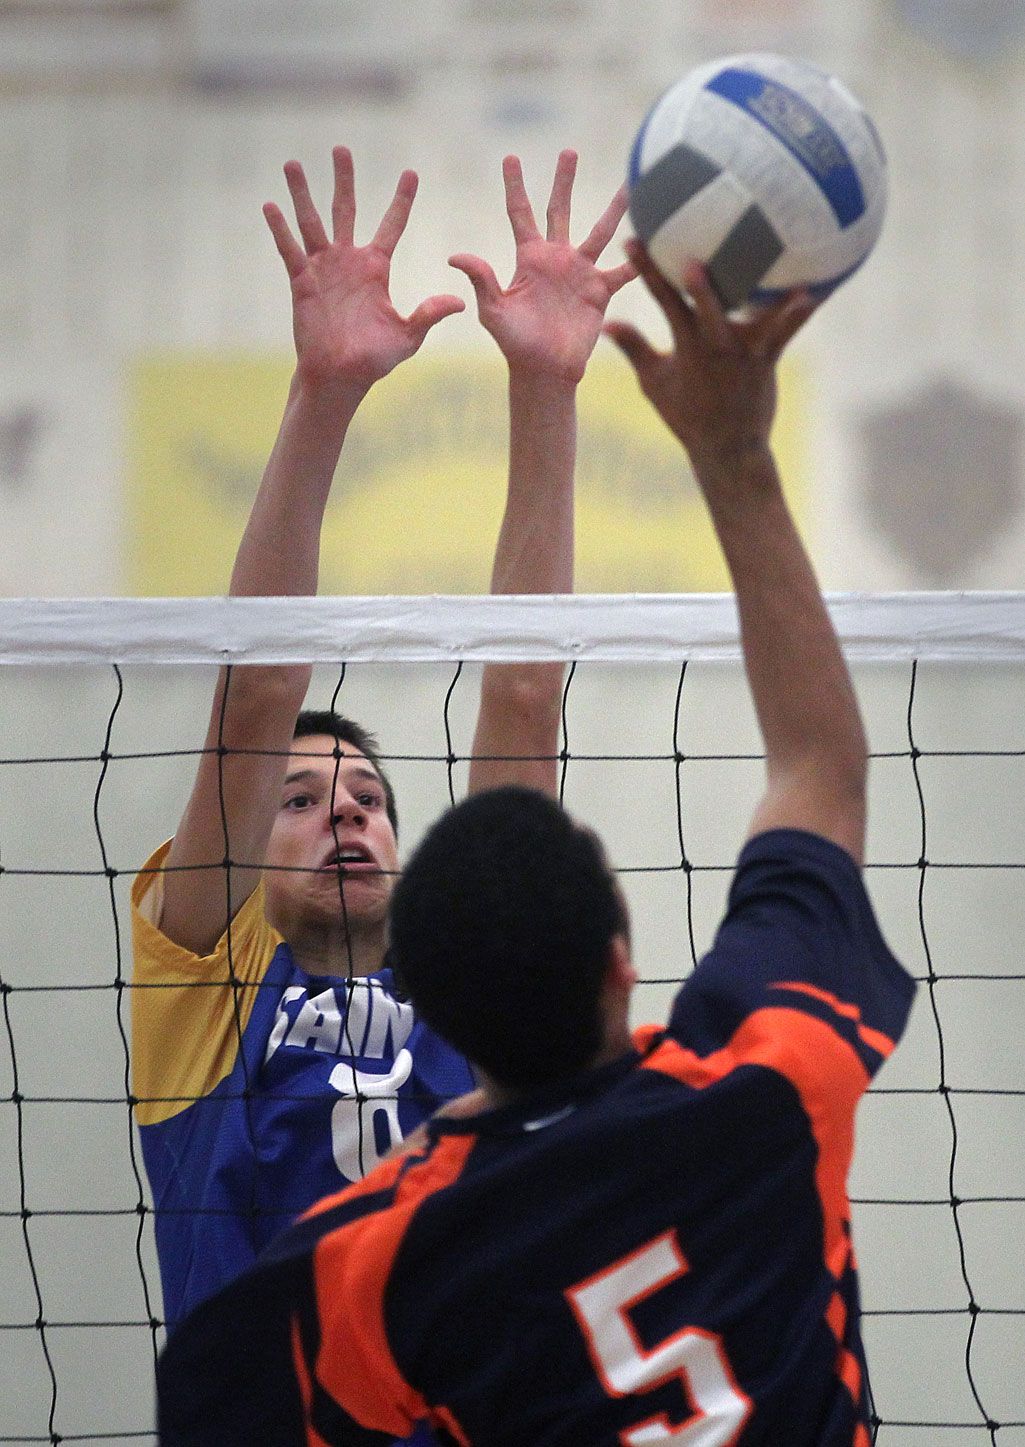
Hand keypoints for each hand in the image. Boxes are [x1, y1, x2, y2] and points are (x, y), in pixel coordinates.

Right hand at [264, 146, 464, 394]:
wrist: (342, 377)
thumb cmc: (375, 359)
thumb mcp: (408, 335)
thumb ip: (430, 314)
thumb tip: (459, 302)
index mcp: (376, 269)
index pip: (392, 226)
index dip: (402, 201)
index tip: (411, 173)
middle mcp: (349, 261)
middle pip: (346, 210)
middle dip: (344, 180)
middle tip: (341, 148)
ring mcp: (323, 269)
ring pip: (313, 222)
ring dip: (302, 193)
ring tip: (293, 163)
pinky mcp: (302, 282)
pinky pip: (290, 250)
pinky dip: (280, 229)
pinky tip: (270, 205)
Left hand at [449, 151, 634, 384]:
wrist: (544, 370)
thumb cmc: (515, 344)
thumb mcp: (493, 311)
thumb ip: (481, 281)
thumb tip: (455, 256)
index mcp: (529, 258)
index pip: (520, 213)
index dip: (515, 186)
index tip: (510, 157)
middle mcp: (556, 259)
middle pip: (560, 210)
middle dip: (564, 180)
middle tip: (568, 151)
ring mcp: (580, 273)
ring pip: (600, 232)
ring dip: (614, 209)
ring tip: (630, 184)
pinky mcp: (600, 292)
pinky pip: (623, 272)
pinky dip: (638, 259)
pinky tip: (653, 241)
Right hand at [605, 241, 816, 474]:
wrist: (727, 449)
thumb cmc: (688, 413)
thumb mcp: (654, 382)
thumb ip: (634, 348)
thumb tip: (606, 322)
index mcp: (685, 347)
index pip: (662, 303)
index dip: (647, 271)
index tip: (633, 238)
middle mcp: (714, 348)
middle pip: (705, 312)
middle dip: (697, 291)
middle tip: (690, 264)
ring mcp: (743, 354)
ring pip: (754, 319)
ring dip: (764, 298)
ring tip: (781, 267)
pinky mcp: (767, 360)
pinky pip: (786, 333)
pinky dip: (798, 314)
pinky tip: (814, 291)